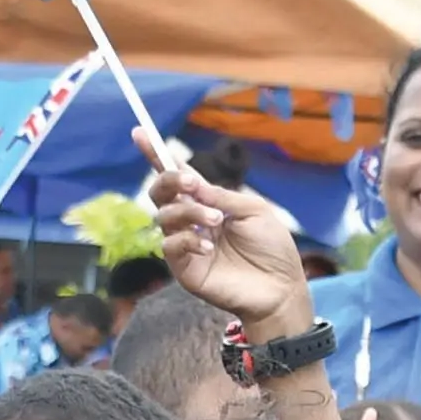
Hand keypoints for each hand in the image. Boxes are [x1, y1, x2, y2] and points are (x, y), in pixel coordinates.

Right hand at [150, 134, 315, 339]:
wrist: (281, 287)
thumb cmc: (272, 247)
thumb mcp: (253, 210)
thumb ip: (221, 195)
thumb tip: (192, 182)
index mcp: (208, 203)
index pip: (177, 177)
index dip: (156, 155)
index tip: (140, 133)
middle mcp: (192, 221)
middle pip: (160, 193)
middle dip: (168, 181)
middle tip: (189, 183)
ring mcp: (185, 245)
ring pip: (164, 217)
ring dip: (188, 212)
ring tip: (216, 221)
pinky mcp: (184, 269)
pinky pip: (169, 246)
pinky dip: (186, 240)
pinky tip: (208, 247)